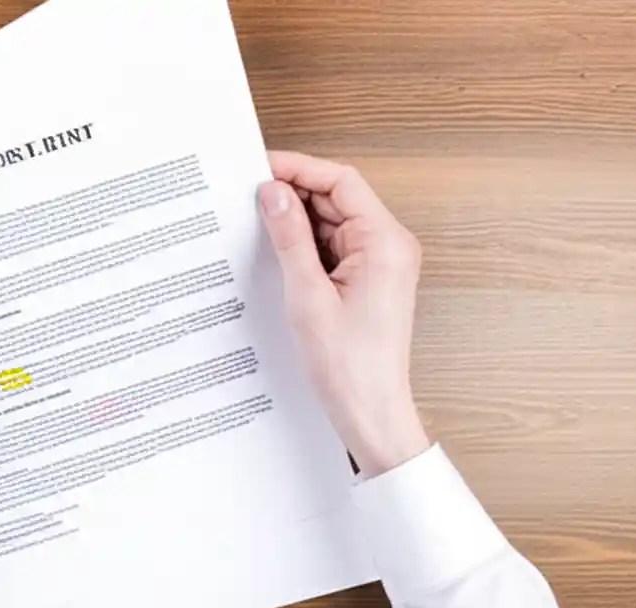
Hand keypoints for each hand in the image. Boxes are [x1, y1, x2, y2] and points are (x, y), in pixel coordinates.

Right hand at [259, 151, 429, 477]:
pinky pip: (333, 248)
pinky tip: (275, 252)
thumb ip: (290, 239)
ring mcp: (380, 263)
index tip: (260, 168)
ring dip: (296, 222)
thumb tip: (273, 194)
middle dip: (293, 195)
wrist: (370, 411)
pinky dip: (305, 245)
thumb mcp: (307, 295)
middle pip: (337, 199)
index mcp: (384, 242)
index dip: (299, 169)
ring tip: (255, 226)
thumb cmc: (348, 365)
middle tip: (246, 197)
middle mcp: (389, 246)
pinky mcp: (368, 280)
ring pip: (332, 223)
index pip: (341, 182)